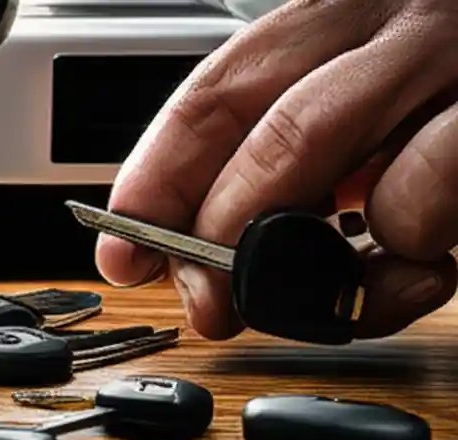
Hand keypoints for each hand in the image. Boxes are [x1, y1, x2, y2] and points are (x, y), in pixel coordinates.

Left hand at [96, 0, 457, 339]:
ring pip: (394, 197)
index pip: (222, 89)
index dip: (158, 176)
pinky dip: (421, 274)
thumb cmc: (442, 108)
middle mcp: (417, 26)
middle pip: (287, 138)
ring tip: (364, 264)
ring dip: (361, 264)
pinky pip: (451, 231)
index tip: (121, 250)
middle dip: (233, 241)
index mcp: (348, 12)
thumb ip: (287, 164)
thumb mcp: (359, 113)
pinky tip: (425, 259)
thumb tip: (195, 258)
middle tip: (210, 303)